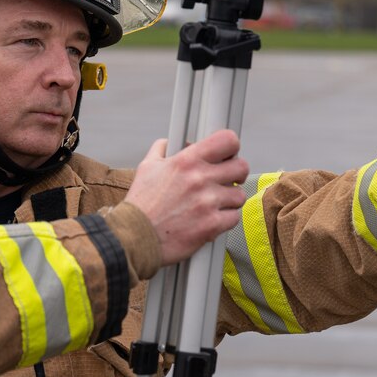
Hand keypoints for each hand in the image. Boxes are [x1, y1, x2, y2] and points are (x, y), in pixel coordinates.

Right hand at [125, 130, 248, 265]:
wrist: (135, 236)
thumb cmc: (140, 204)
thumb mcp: (147, 167)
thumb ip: (161, 150)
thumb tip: (171, 143)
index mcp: (186, 161)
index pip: (227, 141)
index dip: (231, 147)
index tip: (227, 155)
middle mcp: (200, 179)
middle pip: (241, 167)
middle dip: (235, 174)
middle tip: (226, 180)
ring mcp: (208, 203)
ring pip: (239, 195)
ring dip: (230, 199)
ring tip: (215, 203)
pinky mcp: (212, 226)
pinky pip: (234, 217)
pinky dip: (225, 219)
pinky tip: (212, 219)